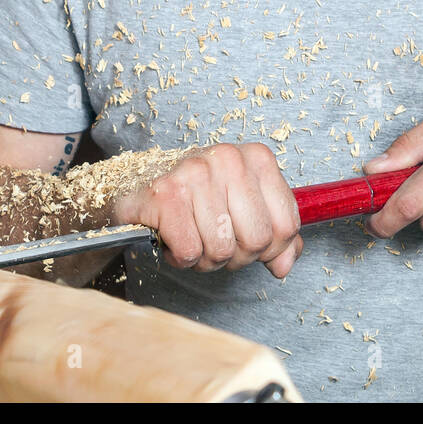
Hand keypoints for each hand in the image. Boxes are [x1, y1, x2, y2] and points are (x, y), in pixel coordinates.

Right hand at [111, 143, 303, 277]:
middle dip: (235, 256)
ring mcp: (195, 172)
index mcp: (257, 158)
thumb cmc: (195, 199)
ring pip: (222, 250)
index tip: (246, 243)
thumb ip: (273, 235)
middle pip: (257, 240)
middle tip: (213, 241)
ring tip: (192, 237)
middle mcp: (229, 158)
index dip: (269, 250)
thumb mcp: (243, 208)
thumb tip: (284, 265)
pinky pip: (190, 251)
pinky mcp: (164, 194)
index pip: (286, 225)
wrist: (136, 188)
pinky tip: (172, 238)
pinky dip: (180, 257)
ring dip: (204, 259)